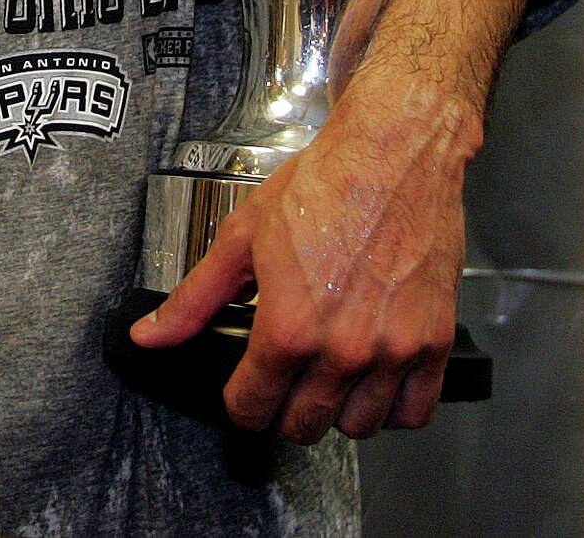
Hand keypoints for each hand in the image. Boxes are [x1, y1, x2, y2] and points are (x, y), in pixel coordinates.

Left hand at [130, 0, 526, 442]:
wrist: (392, 155)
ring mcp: (392, 351)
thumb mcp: (242, 236)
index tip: (245, 388)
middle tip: (286, 376)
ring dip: (339, 409)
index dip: (241, 400)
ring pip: (358, 427)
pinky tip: (375, 375)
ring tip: (329, 372)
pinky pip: (415, 412)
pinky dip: (394, 405)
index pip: (253, 408)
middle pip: (304, 425)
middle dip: (286, 407)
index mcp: (287, 327)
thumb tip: (150, 336)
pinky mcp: (433, 343)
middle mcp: (341, 350)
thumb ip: (194, 297)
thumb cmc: (322, 186)